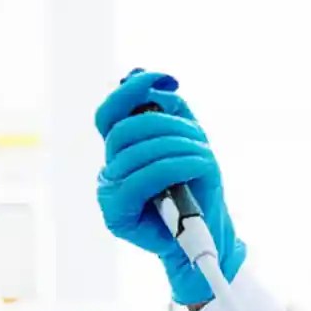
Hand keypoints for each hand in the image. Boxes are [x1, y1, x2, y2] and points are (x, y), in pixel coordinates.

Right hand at [95, 70, 246, 303]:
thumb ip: (172, 111)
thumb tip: (160, 83)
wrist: (203, 233)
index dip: (131, 91)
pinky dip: (173, 167)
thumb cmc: (195, 188)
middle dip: (164, 125)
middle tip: (196, 134)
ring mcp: (108, 191)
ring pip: (136, 154)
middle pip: (124, 130)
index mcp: (119, 148)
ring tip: (202, 153)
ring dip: (176, 147)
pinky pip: (141, 180)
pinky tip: (195, 165)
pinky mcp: (115, 214)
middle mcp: (107, 168)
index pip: (110, 113)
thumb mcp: (189, 140)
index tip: (163, 77)